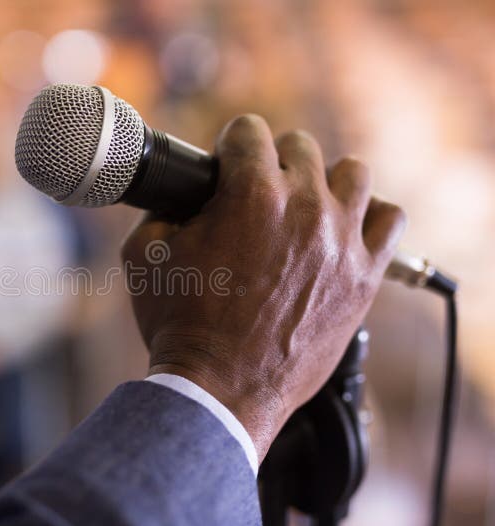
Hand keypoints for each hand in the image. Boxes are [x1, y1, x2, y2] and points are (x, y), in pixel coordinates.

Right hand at [121, 115, 405, 460]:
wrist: (219, 388)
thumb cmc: (180, 324)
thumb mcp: (145, 254)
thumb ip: (161, 209)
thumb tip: (178, 197)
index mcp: (251, 195)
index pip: (249, 130)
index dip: (228, 146)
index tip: (224, 167)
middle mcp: (304, 208)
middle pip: (300, 146)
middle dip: (271, 161)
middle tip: (255, 193)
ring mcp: (341, 242)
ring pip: (353, 172)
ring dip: (323, 180)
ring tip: (302, 205)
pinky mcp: (364, 277)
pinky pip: (388, 220)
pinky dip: (367, 216)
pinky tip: (342, 230)